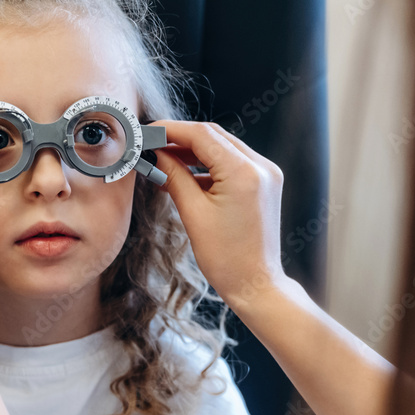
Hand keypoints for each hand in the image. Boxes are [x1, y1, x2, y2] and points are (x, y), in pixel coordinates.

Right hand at [151, 121, 287, 307]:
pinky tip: (184, 174)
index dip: (171, 130)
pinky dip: (208, 165)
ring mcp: (266, 174)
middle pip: (214, 137)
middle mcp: (261, 167)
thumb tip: (155, 155)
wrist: (255, 285)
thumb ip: (174, 177)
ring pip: (223, 148)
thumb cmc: (227, 259)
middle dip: (181, 139)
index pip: (202, 135)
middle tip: (151, 145)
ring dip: (193, 151)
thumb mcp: (193, 214)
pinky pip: (232, 163)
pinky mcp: (264, 184)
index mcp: (244, 173)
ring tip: (162, 160)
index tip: (148, 133)